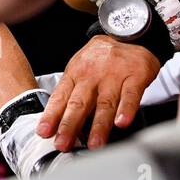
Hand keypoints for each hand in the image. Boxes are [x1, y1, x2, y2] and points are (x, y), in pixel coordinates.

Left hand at [38, 35, 160, 149]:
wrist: (128, 35)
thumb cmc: (101, 58)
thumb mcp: (79, 69)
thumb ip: (71, 93)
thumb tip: (59, 122)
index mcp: (74, 75)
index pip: (59, 98)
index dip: (51, 116)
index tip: (43, 132)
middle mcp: (91, 77)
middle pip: (78, 104)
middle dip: (69, 126)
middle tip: (63, 145)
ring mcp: (113, 77)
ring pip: (104, 104)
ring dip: (98, 126)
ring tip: (93, 144)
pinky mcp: (135, 77)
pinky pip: (130, 95)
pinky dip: (126, 109)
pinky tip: (122, 123)